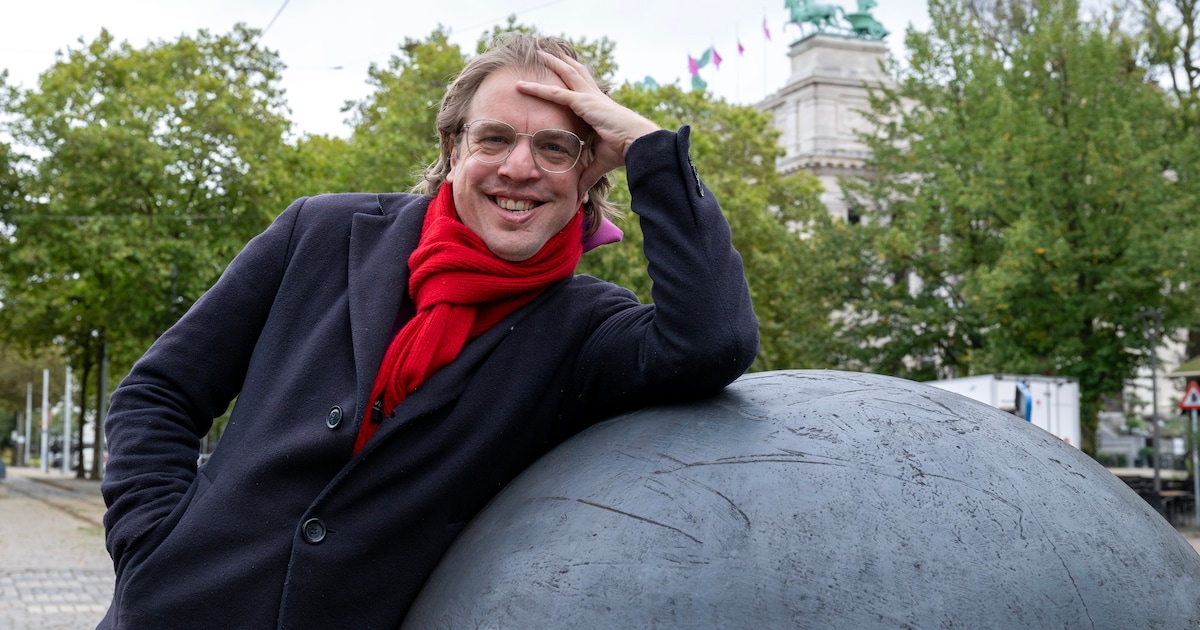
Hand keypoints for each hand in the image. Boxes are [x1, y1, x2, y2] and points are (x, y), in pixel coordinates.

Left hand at [516, 51, 659, 198]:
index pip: (579, 88)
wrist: (637, 144)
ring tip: (537, 52)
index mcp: (597, 107)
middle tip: (547, 52)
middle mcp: (592, 97)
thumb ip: (586, 176)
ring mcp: (588, 98)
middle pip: (574, 73)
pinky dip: (537, 89)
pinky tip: (522, 86)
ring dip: (549, 64)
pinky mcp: (583, 103)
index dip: (569, 78)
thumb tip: (578, 195)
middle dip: (560, 61)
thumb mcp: (598, 163)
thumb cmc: (623, 151)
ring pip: (565, 74)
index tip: (560, 71)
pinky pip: (555, 94)